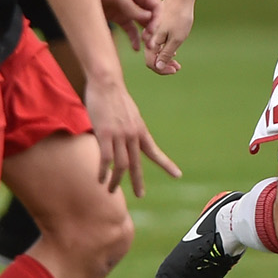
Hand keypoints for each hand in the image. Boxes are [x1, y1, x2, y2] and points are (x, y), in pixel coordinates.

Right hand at [82, 76, 179, 197]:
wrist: (107, 82)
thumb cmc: (115, 97)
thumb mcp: (129, 115)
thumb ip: (130, 128)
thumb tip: (128, 138)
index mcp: (141, 131)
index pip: (155, 152)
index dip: (167, 165)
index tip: (177, 175)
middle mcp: (133, 135)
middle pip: (137, 164)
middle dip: (138, 182)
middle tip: (140, 195)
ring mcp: (119, 135)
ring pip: (121, 165)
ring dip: (116, 180)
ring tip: (111, 190)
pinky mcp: (105, 134)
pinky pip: (105, 159)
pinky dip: (103, 171)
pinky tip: (99, 179)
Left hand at [97, 0, 161, 50]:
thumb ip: (131, 6)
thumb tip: (148, 17)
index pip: (156, 5)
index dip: (158, 18)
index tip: (153, 30)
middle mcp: (136, 1)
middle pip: (151, 16)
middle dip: (153, 29)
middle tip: (150, 43)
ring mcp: (128, 10)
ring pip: (142, 25)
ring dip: (146, 36)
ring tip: (147, 47)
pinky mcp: (119, 18)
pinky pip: (130, 30)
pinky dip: (134, 39)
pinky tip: (136, 48)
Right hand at [143, 0, 194, 75]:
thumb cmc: (180, 17)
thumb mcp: (176, 39)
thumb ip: (166, 54)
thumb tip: (157, 67)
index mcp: (150, 41)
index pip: (151, 63)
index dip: (162, 70)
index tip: (175, 70)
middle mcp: (148, 37)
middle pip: (152, 58)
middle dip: (164, 65)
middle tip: (177, 68)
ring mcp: (151, 32)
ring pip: (155, 51)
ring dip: (165, 58)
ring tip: (177, 63)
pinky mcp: (156, 28)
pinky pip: (157, 43)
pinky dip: (165, 49)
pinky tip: (174, 51)